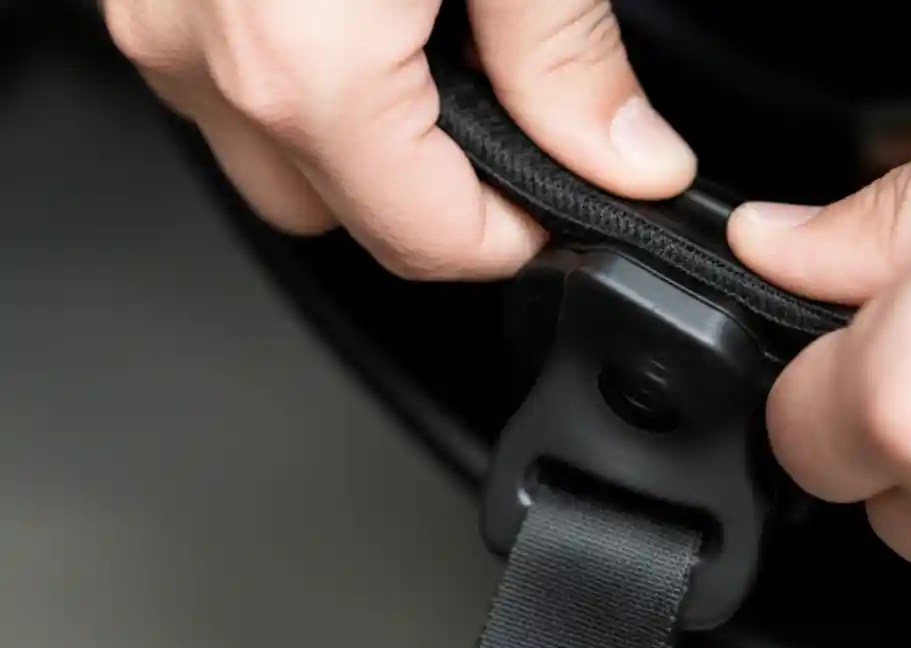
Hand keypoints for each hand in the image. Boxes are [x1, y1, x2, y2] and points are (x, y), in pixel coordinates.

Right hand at [102, 0, 695, 279]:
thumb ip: (570, 60)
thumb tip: (629, 160)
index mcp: (303, 63)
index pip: (428, 241)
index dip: (516, 238)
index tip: (569, 203)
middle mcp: (202, 54)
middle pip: (345, 217)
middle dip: (440, 200)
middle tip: (519, 128)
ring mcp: (160, 16)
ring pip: (276, 157)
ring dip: (367, 142)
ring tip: (440, 50)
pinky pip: (229, 82)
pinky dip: (308, 78)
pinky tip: (369, 13)